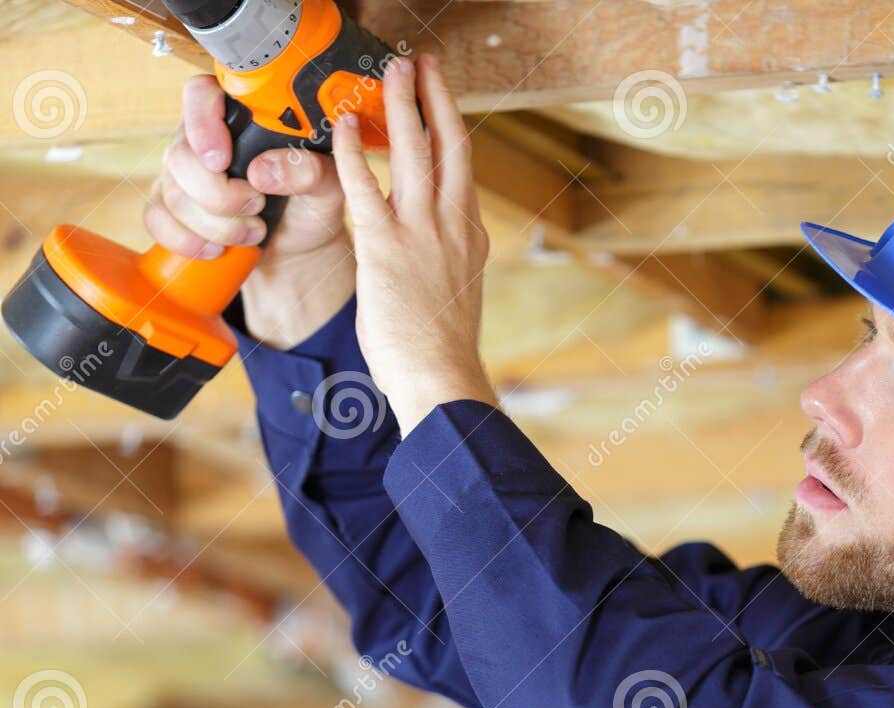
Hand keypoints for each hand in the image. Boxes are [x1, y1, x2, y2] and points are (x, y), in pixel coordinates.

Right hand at [147, 74, 353, 346]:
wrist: (298, 245)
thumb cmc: (311, 203)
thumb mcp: (327, 185)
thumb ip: (309, 169)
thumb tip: (263, 171)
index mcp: (239, 116)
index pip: (200, 94)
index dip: (203, 123)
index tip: (222, 160)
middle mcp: (202, 138)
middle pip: (180, 155)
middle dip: (219, 195)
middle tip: (257, 205)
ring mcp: (181, 172)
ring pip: (172, 194)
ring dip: (216, 225)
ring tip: (254, 231)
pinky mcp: (169, 206)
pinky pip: (156, 220)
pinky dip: (188, 241)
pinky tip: (217, 249)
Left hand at [330, 53, 496, 434]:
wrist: (441, 375)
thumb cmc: (443, 349)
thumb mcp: (453, 293)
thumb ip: (440, 261)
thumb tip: (428, 257)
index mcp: (470, 236)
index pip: (463, 170)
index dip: (451, 128)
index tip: (441, 103)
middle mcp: (454, 225)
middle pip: (450, 145)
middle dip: (435, 99)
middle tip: (423, 66)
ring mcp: (423, 233)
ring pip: (416, 152)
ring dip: (402, 105)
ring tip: (393, 73)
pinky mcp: (386, 248)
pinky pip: (366, 187)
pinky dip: (354, 152)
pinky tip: (344, 126)